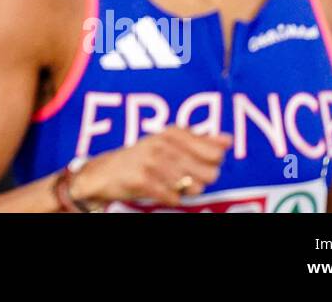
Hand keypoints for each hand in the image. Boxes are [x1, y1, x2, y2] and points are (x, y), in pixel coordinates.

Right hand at [69, 126, 231, 207]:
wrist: (104, 173)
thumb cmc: (142, 158)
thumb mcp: (168, 143)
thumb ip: (199, 141)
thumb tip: (227, 140)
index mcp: (173, 133)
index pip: (215, 153)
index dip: (211, 164)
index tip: (196, 163)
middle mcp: (163, 144)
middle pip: (209, 173)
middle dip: (201, 180)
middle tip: (181, 176)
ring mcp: (152, 162)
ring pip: (193, 187)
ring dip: (184, 191)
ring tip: (169, 183)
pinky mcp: (142, 180)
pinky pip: (173, 198)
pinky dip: (171, 198)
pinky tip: (161, 191)